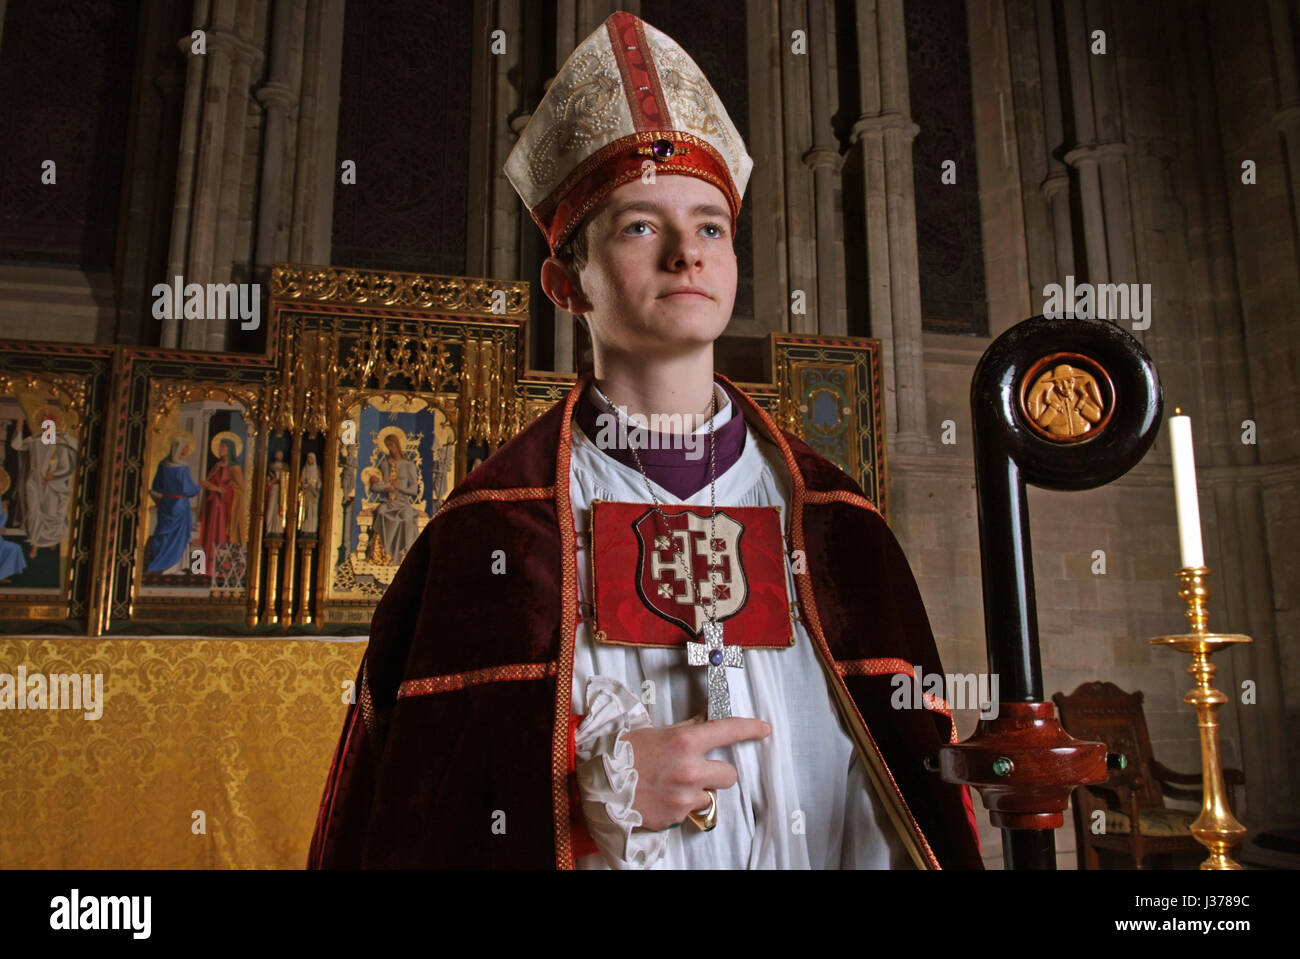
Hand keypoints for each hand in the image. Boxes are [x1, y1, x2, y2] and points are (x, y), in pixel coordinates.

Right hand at [624, 715, 769, 830]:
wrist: (597, 781)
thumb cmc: (621, 752)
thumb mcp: (656, 732)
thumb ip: (686, 731)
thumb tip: (706, 724)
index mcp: (685, 741)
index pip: (728, 731)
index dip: (750, 729)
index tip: (763, 729)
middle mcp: (690, 769)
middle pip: (730, 774)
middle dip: (718, 773)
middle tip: (698, 769)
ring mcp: (684, 796)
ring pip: (709, 795)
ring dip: (697, 791)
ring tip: (671, 784)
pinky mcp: (676, 815)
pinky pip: (689, 811)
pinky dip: (680, 805)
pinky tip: (661, 796)